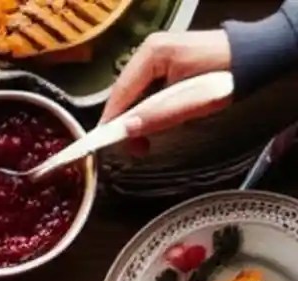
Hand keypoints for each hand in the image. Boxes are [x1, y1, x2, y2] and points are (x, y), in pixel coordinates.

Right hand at [101, 31, 232, 152]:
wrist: (256, 58)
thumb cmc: (227, 77)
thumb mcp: (192, 102)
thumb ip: (158, 116)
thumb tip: (126, 130)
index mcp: (151, 53)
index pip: (120, 91)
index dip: (111, 119)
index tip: (103, 144)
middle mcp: (149, 51)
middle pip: (127, 94)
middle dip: (129, 122)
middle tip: (136, 149)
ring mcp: (158, 56)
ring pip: (137, 95)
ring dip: (141, 118)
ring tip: (148, 141)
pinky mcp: (167, 64)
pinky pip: (149, 91)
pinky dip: (151, 109)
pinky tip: (159, 122)